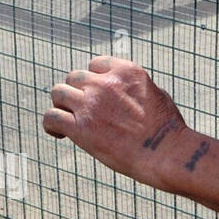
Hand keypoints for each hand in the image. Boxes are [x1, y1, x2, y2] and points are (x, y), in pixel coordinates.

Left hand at [44, 56, 188, 186]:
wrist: (164, 153)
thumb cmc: (167, 131)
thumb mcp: (156, 95)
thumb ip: (134, 88)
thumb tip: (127, 92)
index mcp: (126, 71)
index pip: (96, 64)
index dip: (93, 80)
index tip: (96, 96)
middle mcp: (105, 83)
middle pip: (74, 77)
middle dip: (76, 92)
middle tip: (80, 111)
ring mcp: (90, 103)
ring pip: (58, 92)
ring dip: (61, 105)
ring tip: (68, 121)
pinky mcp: (80, 127)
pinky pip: (51, 116)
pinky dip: (51, 124)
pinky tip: (59, 134)